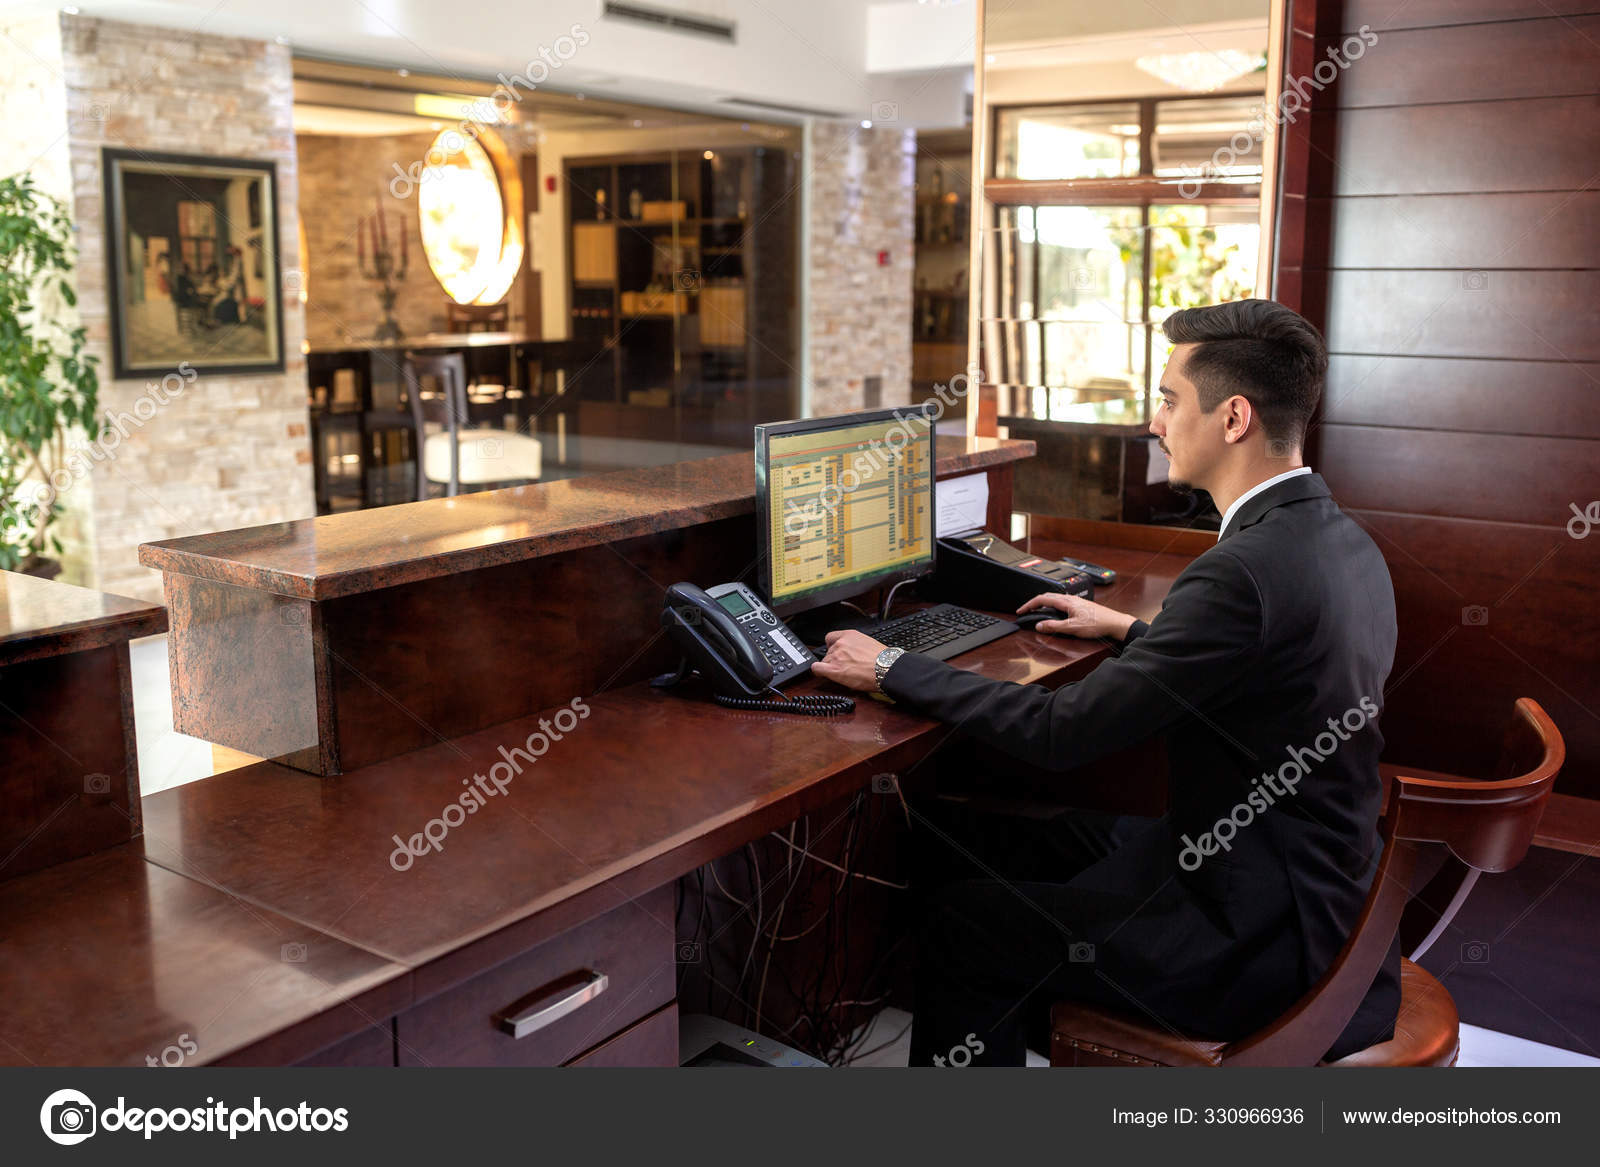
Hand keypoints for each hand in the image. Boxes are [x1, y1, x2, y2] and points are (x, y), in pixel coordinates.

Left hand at [810, 629, 887, 692]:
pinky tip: (822, 674)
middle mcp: (841, 643)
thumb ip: (855, 644)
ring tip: (844, 673)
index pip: (830, 637)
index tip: (834, 652)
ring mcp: (836, 656)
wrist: (886, 669)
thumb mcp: (868, 643)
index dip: (831, 646)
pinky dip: (818, 671)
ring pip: (824, 661)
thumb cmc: (882, 659)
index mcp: (849, 635)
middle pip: (828, 651)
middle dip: (834, 659)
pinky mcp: (834, 669)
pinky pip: (817, 668)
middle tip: (845, 666)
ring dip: (831, 667)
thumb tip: (852, 651)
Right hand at [1017, 592, 1137, 640]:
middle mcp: (1070, 598)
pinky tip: (1054, 613)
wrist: (1115, 623)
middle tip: (1025, 610)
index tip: (1021, 610)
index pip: (1042, 599)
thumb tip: (1039, 625)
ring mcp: (1075, 601)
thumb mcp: (1073, 628)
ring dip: (1043, 604)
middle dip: (1034, 603)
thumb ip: (1054, 626)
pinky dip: (1052, 606)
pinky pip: (1061, 602)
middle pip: (1047, 596)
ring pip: (1054, 599)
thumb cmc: (1098, 624)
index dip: (1029, 604)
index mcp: (1066, 601)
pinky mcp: (1080, 605)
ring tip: (1036, 612)